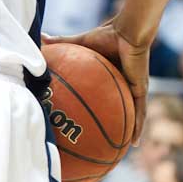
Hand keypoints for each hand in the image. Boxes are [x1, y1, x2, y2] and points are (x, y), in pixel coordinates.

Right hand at [43, 17, 149, 143]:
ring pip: (133, 115)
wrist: (127, 31)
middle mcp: (125, 84)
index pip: (107, 96)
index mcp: (113, 75)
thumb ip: (62, 44)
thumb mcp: (79, 44)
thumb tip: (41, 38)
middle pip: (121, 109)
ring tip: (126, 149)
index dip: (103, 108)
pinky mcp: (141, 90)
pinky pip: (140, 112)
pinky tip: (135, 142)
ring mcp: (135, 89)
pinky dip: (138, 127)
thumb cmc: (106, 34)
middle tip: (112, 141)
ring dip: (131, 131)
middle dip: (119, 125)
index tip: (95, 121)